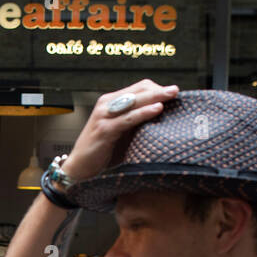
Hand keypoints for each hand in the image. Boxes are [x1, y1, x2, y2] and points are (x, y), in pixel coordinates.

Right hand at [62, 80, 178, 185]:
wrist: (80, 169)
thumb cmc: (103, 152)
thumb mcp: (123, 133)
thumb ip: (138, 123)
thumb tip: (164, 117)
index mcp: (111, 102)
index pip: (138, 88)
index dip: (156, 88)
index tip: (173, 94)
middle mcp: (106, 105)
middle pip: (138, 90)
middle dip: (159, 90)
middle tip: (176, 90)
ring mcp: (104, 116)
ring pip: (134, 101)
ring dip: (155, 97)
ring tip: (171, 95)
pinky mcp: (104, 129)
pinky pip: (128, 118)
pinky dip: (144, 113)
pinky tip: (157, 110)